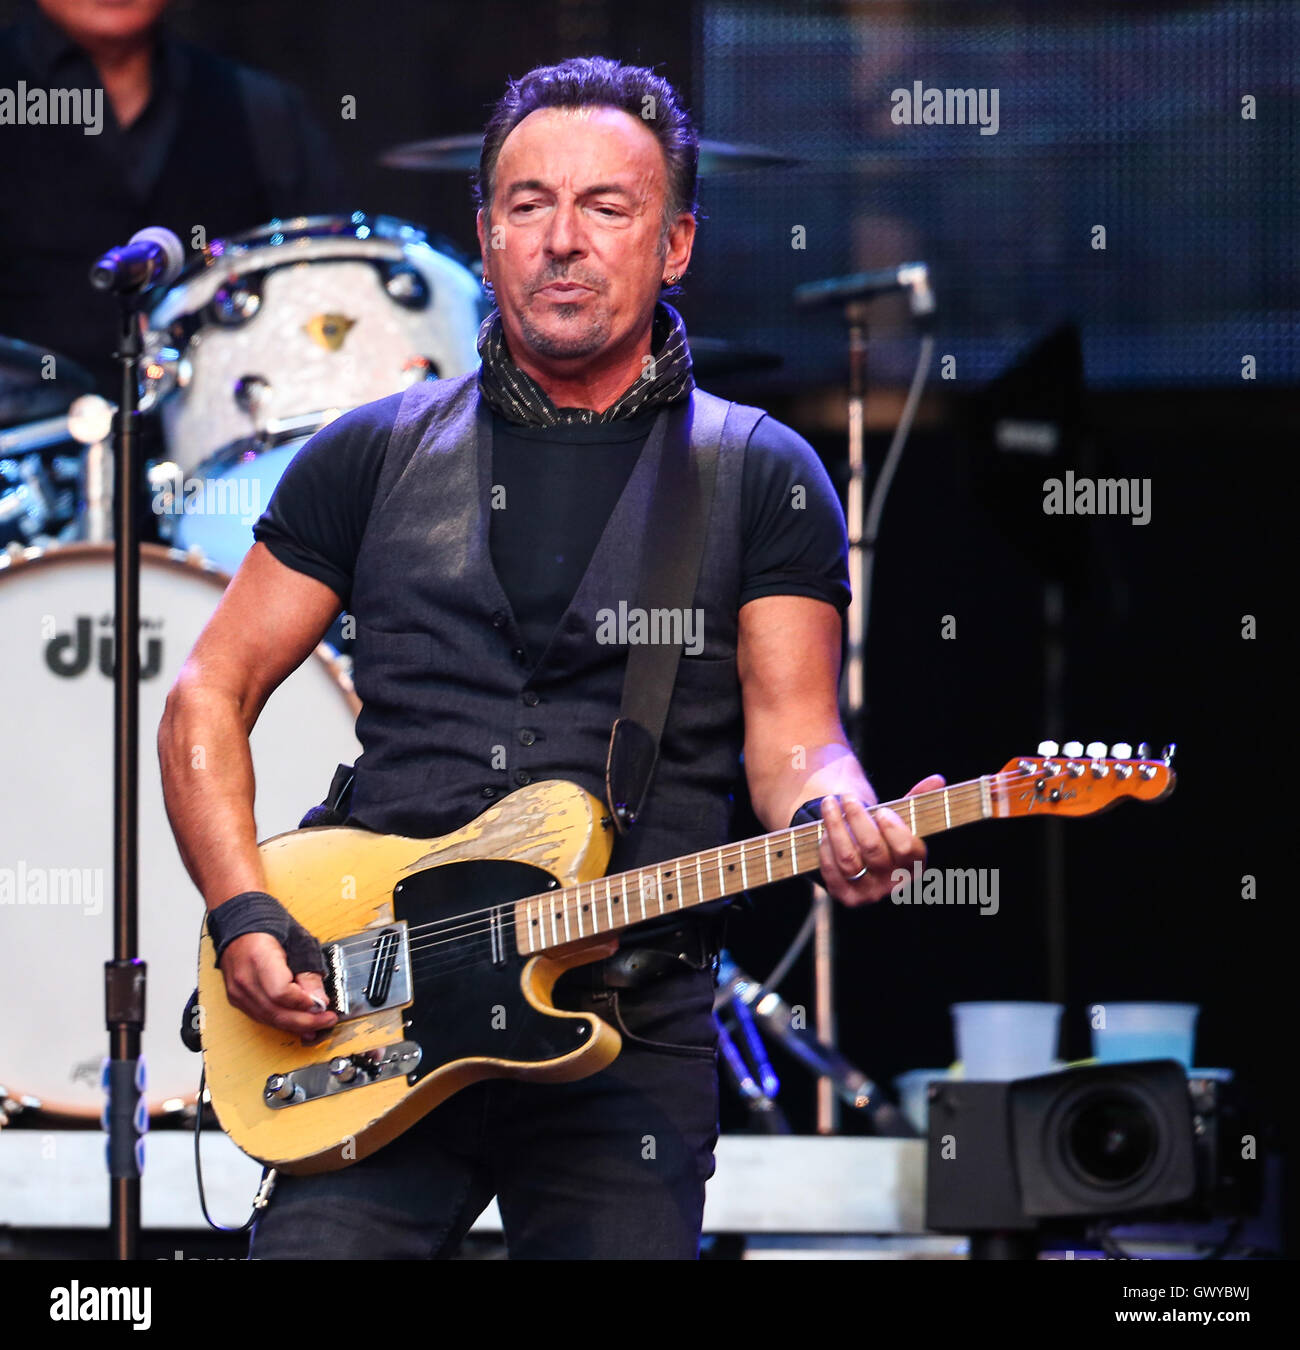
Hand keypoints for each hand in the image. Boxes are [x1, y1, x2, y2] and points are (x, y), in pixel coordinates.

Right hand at [219, 932, 338, 1039]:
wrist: (241, 924)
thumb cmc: (270, 927)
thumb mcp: (299, 942)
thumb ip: (308, 972)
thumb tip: (319, 1000)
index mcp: (258, 958)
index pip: (280, 992)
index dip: (303, 1003)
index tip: (322, 1004)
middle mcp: (244, 979)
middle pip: (275, 1011)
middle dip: (305, 1021)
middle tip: (327, 1020)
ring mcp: (237, 992)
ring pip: (269, 1019)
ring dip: (295, 1026)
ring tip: (318, 1025)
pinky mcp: (237, 999)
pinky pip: (262, 1017)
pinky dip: (282, 1022)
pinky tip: (299, 1025)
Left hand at [817, 775, 944, 905]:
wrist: (864, 867)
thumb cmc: (885, 837)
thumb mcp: (902, 821)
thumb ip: (916, 801)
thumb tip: (937, 779)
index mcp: (913, 866)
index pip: (908, 850)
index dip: (893, 828)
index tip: (881, 810)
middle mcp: (893, 884)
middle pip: (873, 849)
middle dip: (858, 818)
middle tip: (848, 797)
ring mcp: (868, 893)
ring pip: (848, 859)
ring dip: (835, 827)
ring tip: (829, 804)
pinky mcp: (845, 896)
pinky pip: (831, 870)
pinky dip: (826, 848)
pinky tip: (824, 831)